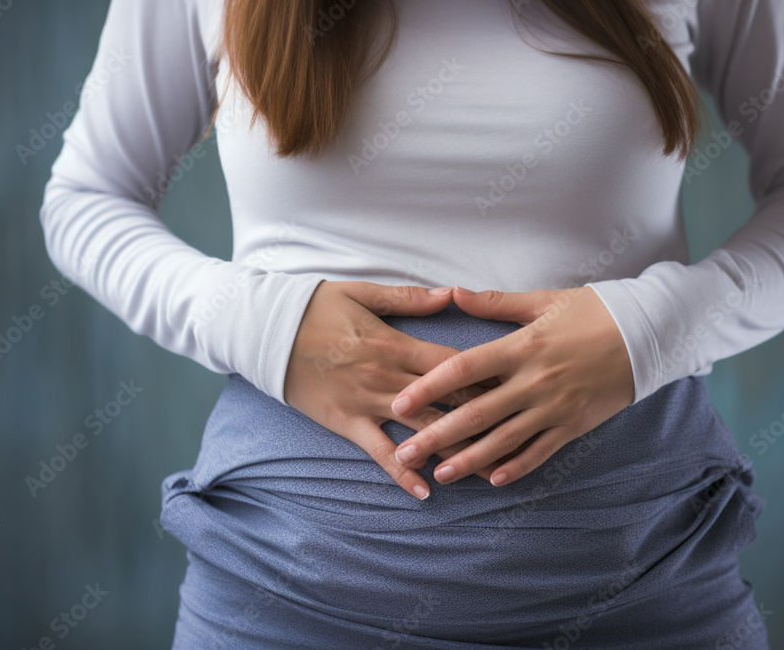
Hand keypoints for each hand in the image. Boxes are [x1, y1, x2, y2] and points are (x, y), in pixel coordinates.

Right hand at [283, 280, 499, 499]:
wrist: (266, 330)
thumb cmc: (316, 306)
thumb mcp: (363, 293)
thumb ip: (410, 298)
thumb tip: (452, 294)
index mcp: (397, 343)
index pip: (453, 365)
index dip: (487, 377)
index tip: (517, 387)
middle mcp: (388, 377)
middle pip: (446, 401)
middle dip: (484, 419)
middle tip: (518, 436)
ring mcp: (368, 402)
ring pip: (421, 430)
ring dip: (454, 451)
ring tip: (487, 471)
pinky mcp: (346, 423)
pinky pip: (379, 452)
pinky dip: (402, 472)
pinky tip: (426, 491)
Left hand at [389, 286, 634, 486]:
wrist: (650, 333)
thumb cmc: (594, 312)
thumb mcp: (543, 301)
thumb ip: (494, 303)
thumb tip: (453, 293)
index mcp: (522, 346)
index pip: (465, 369)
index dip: (429, 387)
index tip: (399, 401)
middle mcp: (535, 381)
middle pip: (476, 413)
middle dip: (437, 435)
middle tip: (406, 451)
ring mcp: (555, 407)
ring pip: (505, 440)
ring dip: (470, 460)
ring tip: (440, 473)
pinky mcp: (575, 424)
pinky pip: (541, 452)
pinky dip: (517, 467)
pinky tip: (493, 480)